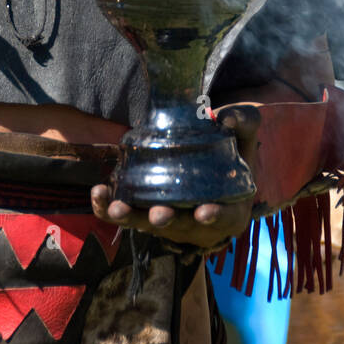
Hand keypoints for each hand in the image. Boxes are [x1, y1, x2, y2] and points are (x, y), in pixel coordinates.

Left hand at [90, 104, 260, 251]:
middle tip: (158, 214)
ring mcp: (168, 222)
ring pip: (146, 223)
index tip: (204, 211)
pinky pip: (125, 215)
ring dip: (130, 216)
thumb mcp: (244, 145)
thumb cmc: (231, 163)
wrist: (213, 184)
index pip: (222, 217)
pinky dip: (108, 209)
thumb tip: (225, 117)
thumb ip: (243, 125)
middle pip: (178, 225)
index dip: (214, 216)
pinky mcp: (145, 215)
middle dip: (166, 220)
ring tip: (115, 206)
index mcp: (227, 210)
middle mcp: (195, 222)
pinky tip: (98, 193)